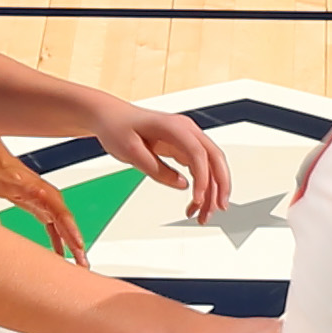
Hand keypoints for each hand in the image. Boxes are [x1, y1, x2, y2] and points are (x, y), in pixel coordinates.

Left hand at [0, 141, 90, 260]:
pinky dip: (59, 242)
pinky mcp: (39, 210)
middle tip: (83, 265)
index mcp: (48, 195)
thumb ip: (27, 186)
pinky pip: (54, 230)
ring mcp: (46, 206)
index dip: (72, 233)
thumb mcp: (12, 180)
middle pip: (68, 227)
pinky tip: (59, 254)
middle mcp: (51, 201)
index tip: (79, 247)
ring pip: (64, 230)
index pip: (64, 217)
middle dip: (77, 246)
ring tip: (77, 264)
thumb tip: (44, 193)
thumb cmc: (1, 170)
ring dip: (71, 247)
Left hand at [92, 101, 232, 220]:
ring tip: (203, 214)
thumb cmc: (118, 128)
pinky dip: (202, 186)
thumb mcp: (130, 152)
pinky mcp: (183, 148)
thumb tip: (182, 184)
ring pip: (211, 165)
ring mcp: (187, 139)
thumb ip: (156, 169)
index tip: (198, 198)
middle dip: (220, 185)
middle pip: (215, 158)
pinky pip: (200, 168)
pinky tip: (197, 202)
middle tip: (218, 209)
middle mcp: (186, 131)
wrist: (111, 117)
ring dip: (212, 190)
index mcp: (174, 127)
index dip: (203, 177)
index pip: (198, 153)